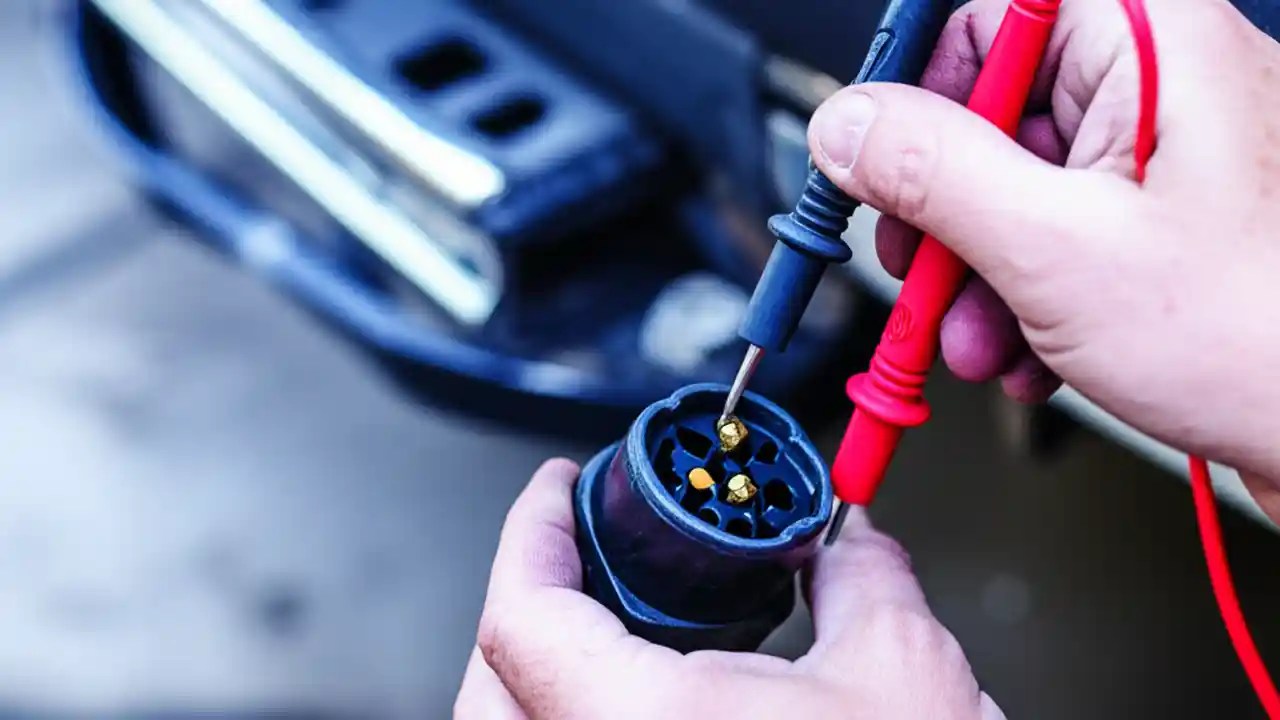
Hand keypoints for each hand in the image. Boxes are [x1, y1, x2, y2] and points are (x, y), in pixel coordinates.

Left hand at [455, 460, 1005, 719]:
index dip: (530, 534)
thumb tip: (845, 539)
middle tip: (568, 555)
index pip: (522, 619)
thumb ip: (858, 576)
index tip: (555, 494)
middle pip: (488, 690)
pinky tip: (624, 708)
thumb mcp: (899, 669)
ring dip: (531, 681)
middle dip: (522, 608)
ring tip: (588, 630)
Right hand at [807, 0, 1279, 489]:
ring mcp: (1163, 157)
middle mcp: (1162, 84)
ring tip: (983, 339)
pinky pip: (1055, 233)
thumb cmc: (1266, 339)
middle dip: (944, 212)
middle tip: (921, 267)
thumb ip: (932, 172)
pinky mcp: (1160, 221)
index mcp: (1153, 41)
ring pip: (1013, 187)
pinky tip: (1031, 350)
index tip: (871, 153)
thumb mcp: (1055, 248)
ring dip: (976, 275)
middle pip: (990, 111)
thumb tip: (847, 126)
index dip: (917, 86)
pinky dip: (1024, 296)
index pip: (988, 14)